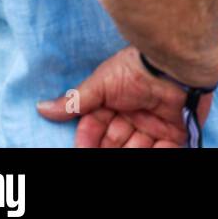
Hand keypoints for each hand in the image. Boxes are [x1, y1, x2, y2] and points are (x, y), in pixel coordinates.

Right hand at [35, 46, 211, 147]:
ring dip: (129, 152)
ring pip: (136, 148)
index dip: (86, 139)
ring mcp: (156, 123)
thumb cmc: (138, 68)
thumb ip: (75, 100)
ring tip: (127, 147)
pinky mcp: (176, 132)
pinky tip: (148, 149)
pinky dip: (156, 154)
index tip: (80, 148)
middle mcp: (134, 114)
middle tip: (105, 150)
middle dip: (107, 148)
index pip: (94, 127)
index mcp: (116, 101)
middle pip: (114, 141)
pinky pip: (165, 151)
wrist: (176, 64)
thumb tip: (41, 108)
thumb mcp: (102, 83)